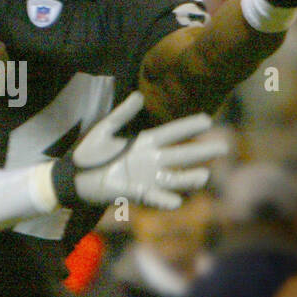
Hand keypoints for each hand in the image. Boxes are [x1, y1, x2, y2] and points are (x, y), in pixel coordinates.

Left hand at [52, 92, 226, 210]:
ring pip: (174, 178)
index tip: (208, 120)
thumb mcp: (104, 129)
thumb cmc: (88, 152)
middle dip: (202, 152)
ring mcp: (145, 178)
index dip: (189, 127)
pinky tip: (177, 201)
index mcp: (144, 142)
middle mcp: (150, 160)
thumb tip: (139, 96)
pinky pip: (154, 197)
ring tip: (204, 176)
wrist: (73, 176)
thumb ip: (122, 114)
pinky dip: (164, 199)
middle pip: (181, 155)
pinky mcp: (135, 193)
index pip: (172, 133)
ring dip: (189, 178)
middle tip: (223, 147)